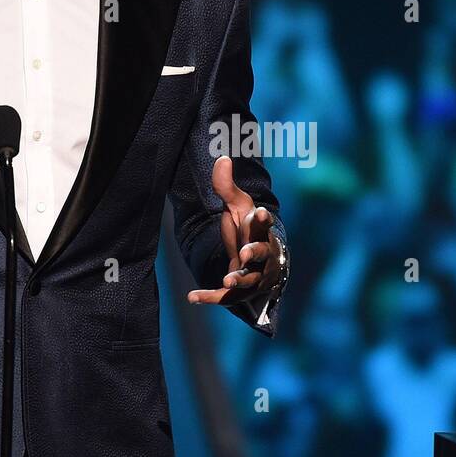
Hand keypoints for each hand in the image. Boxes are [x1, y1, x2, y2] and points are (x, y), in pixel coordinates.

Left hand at [187, 156, 281, 307]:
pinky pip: (228, 298)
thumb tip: (222, 158)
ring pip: (250, 280)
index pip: (264, 224)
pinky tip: (191, 297)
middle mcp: (262, 254)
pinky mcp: (242, 292)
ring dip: (239, 279)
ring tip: (227, 278)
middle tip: (245, 253)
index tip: (260, 214)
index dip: (262, 220)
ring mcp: (254, 275)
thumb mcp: (238, 208)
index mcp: (260, 231)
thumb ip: (227, 188)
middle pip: (262, 253)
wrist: (261, 261)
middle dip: (254, 253)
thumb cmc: (248, 230)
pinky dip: (211, 298)